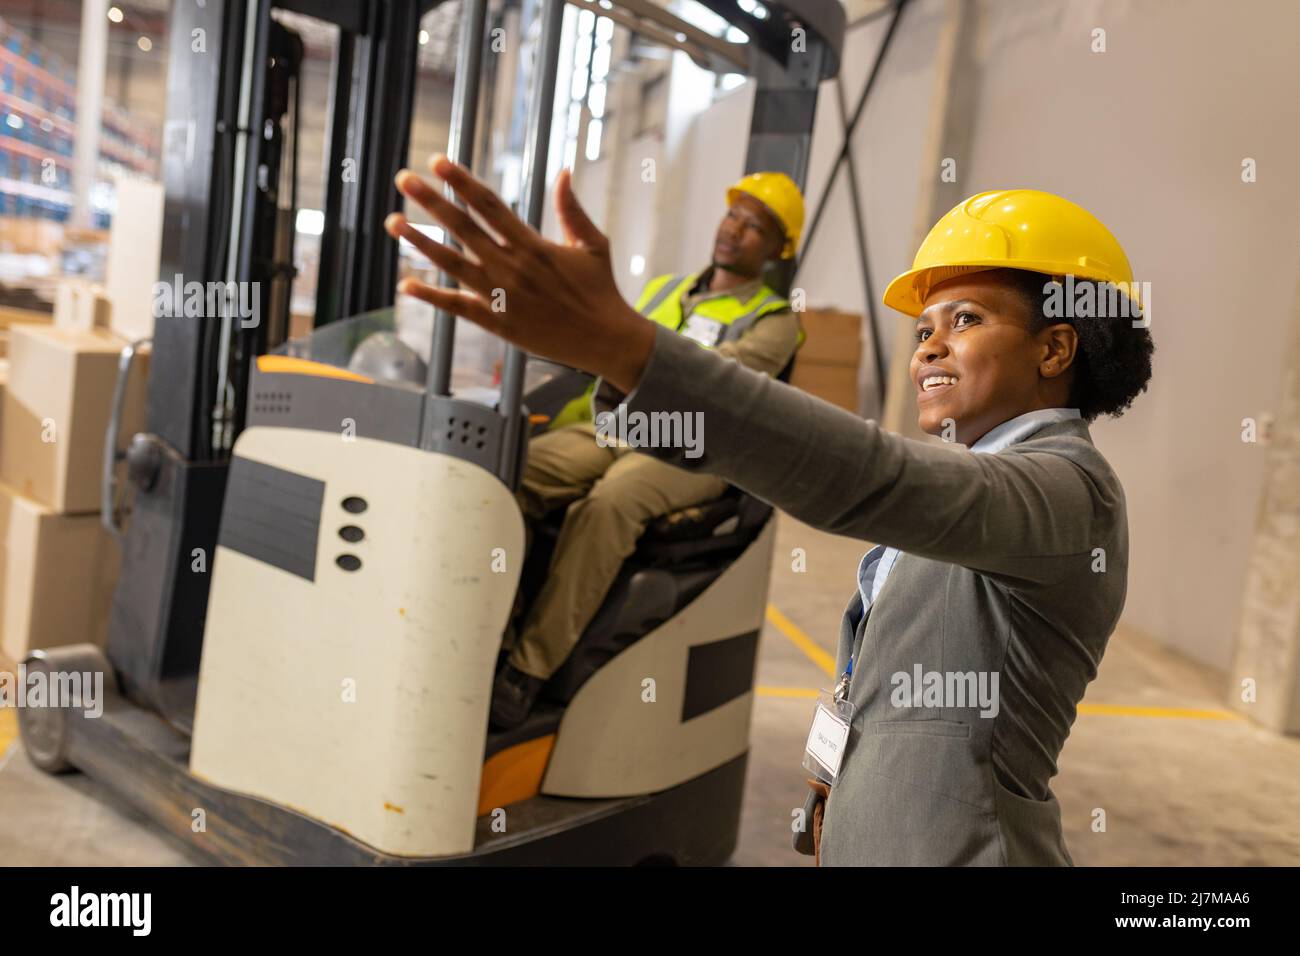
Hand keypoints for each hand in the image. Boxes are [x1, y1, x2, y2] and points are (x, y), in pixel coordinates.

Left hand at [385, 154, 656, 393]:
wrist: (606, 340)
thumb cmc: (600, 290)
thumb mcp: (593, 244)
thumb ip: (572, 209)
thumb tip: (565, 172)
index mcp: (534, 245)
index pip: (490, 205)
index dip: (462, 182)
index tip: (438, 162)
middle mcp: (513, 267)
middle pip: (463, 228)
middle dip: (431, 201)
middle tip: (403, 179)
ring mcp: (502, 296)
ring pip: (452, 264)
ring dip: (420, 242)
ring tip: (394, 222)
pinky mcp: (498, 323)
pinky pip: (458, 307)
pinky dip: (431, 297)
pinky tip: (406, 283)